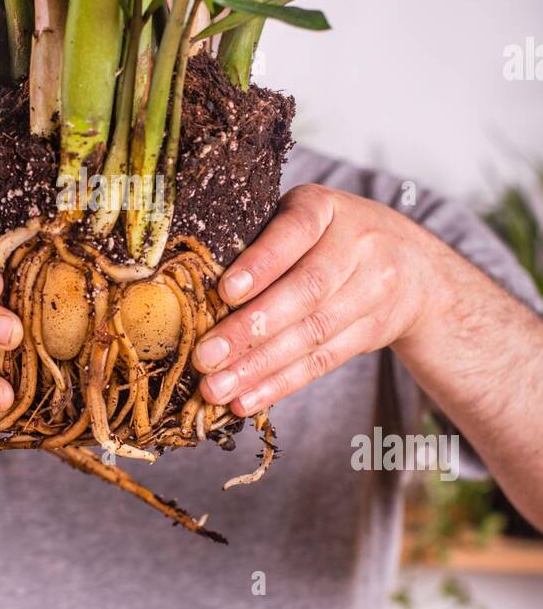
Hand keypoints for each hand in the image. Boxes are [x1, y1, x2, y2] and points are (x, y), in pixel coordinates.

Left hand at [193, 183, 439, 415]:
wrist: (416, 265)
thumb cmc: (331, 235)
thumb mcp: (305, 216)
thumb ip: (263, 238)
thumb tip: (193, 281)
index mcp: (326, 208)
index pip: (295, 231)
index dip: (262, 263)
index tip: (225, 292)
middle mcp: (357, 246)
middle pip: (305, 291)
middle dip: (251, 329)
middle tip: (206, 358)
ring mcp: (371, 291)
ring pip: (312, 333)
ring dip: (260, 367)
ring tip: (217, 389)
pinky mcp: (372, 331)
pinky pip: (323, 361)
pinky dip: (281, 384)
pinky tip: (247, 400)